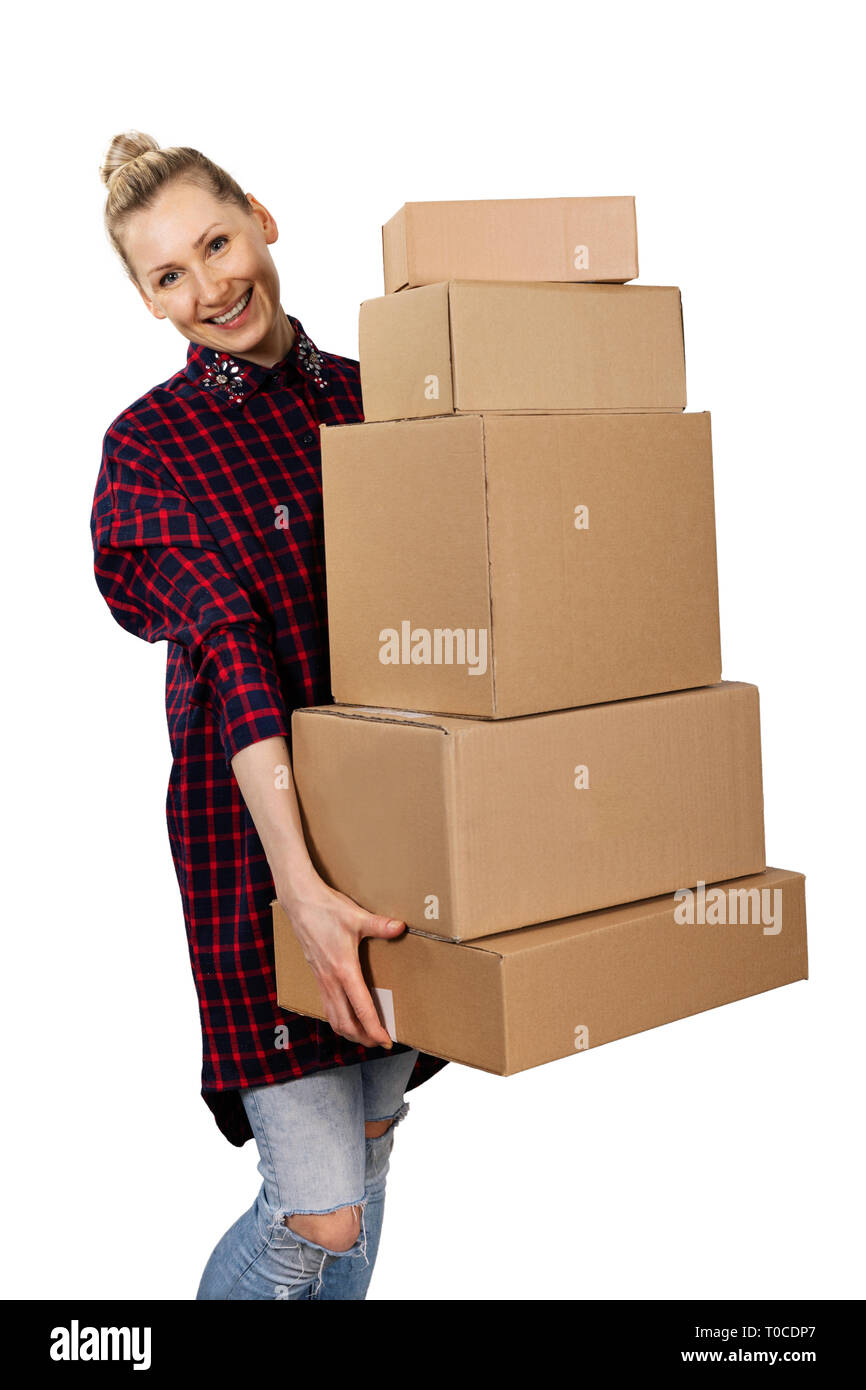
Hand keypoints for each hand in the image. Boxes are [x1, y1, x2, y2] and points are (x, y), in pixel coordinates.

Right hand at [277, 871, 405, 1048]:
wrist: (299, 902)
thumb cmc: (327, 909)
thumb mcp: (356, 916)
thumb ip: (380, 925)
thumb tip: (401, 927)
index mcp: (343, 970)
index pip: (361, 1009)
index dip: (374, 1029)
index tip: (386, 1041)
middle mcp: (330, 980)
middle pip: (345, 1023)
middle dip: (362, 1037)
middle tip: (379, 1042)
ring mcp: (321, 979)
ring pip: (332, 1017)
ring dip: (349, 1031)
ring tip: (365, 1035)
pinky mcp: (316, 975)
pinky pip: (326, 1005)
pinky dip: (338, 1018)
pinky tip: (347, 1015)